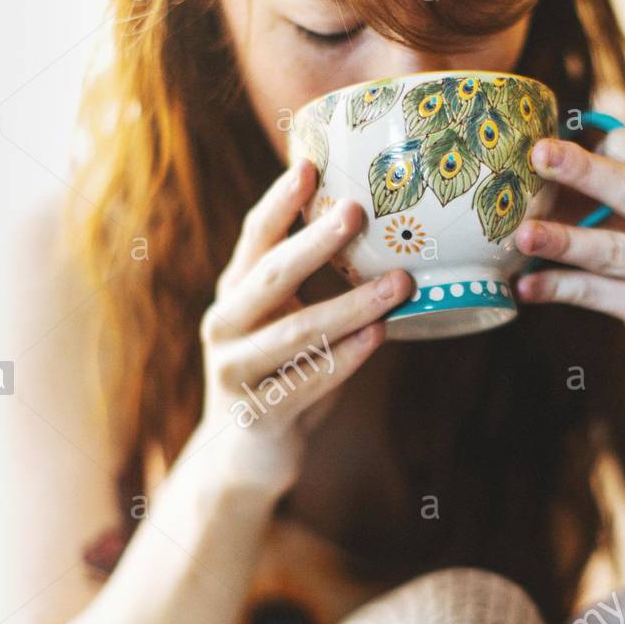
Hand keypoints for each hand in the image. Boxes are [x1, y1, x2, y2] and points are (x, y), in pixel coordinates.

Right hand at [197, 158, 410, 491]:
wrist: (242, 459)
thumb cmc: (279, 376)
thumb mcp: (286, 324)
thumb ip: (312, 288)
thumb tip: (385, 235)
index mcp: (235, 295)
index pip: (254, 238)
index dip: (279, 202)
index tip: (310, 164)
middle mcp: (225, 326)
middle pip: (269, 275)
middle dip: (314, 242)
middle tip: (357, 211)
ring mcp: (235, 372)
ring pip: (295, 332)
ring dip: (350, 306)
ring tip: (399, 284)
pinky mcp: (258, 414)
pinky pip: (306, 382)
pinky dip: (345, 359)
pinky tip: (378, 338)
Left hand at [513, 127, 624, 358]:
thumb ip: (622, 180)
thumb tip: (546, 157)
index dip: (600, 148)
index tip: (555, 147)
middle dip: (583, 172)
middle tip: (538, 156)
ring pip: (614, 249)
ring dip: (563, 240)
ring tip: (521, 234)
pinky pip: (599, 294)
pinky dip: (559, 287)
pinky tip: (526, 285)